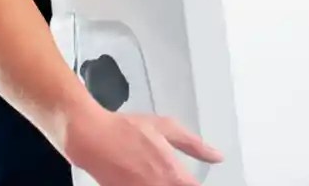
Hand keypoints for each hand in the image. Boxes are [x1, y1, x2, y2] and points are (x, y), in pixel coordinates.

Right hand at [63, 106, 222, 185]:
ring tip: (156, 175)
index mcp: (173, 175)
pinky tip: (144, 179)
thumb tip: (217, 156)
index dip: (195, 185)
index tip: (193, 181)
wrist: (91, 138)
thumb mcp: (165, 128)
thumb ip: (193, 145)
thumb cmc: (126, 129)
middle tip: (173, 177)